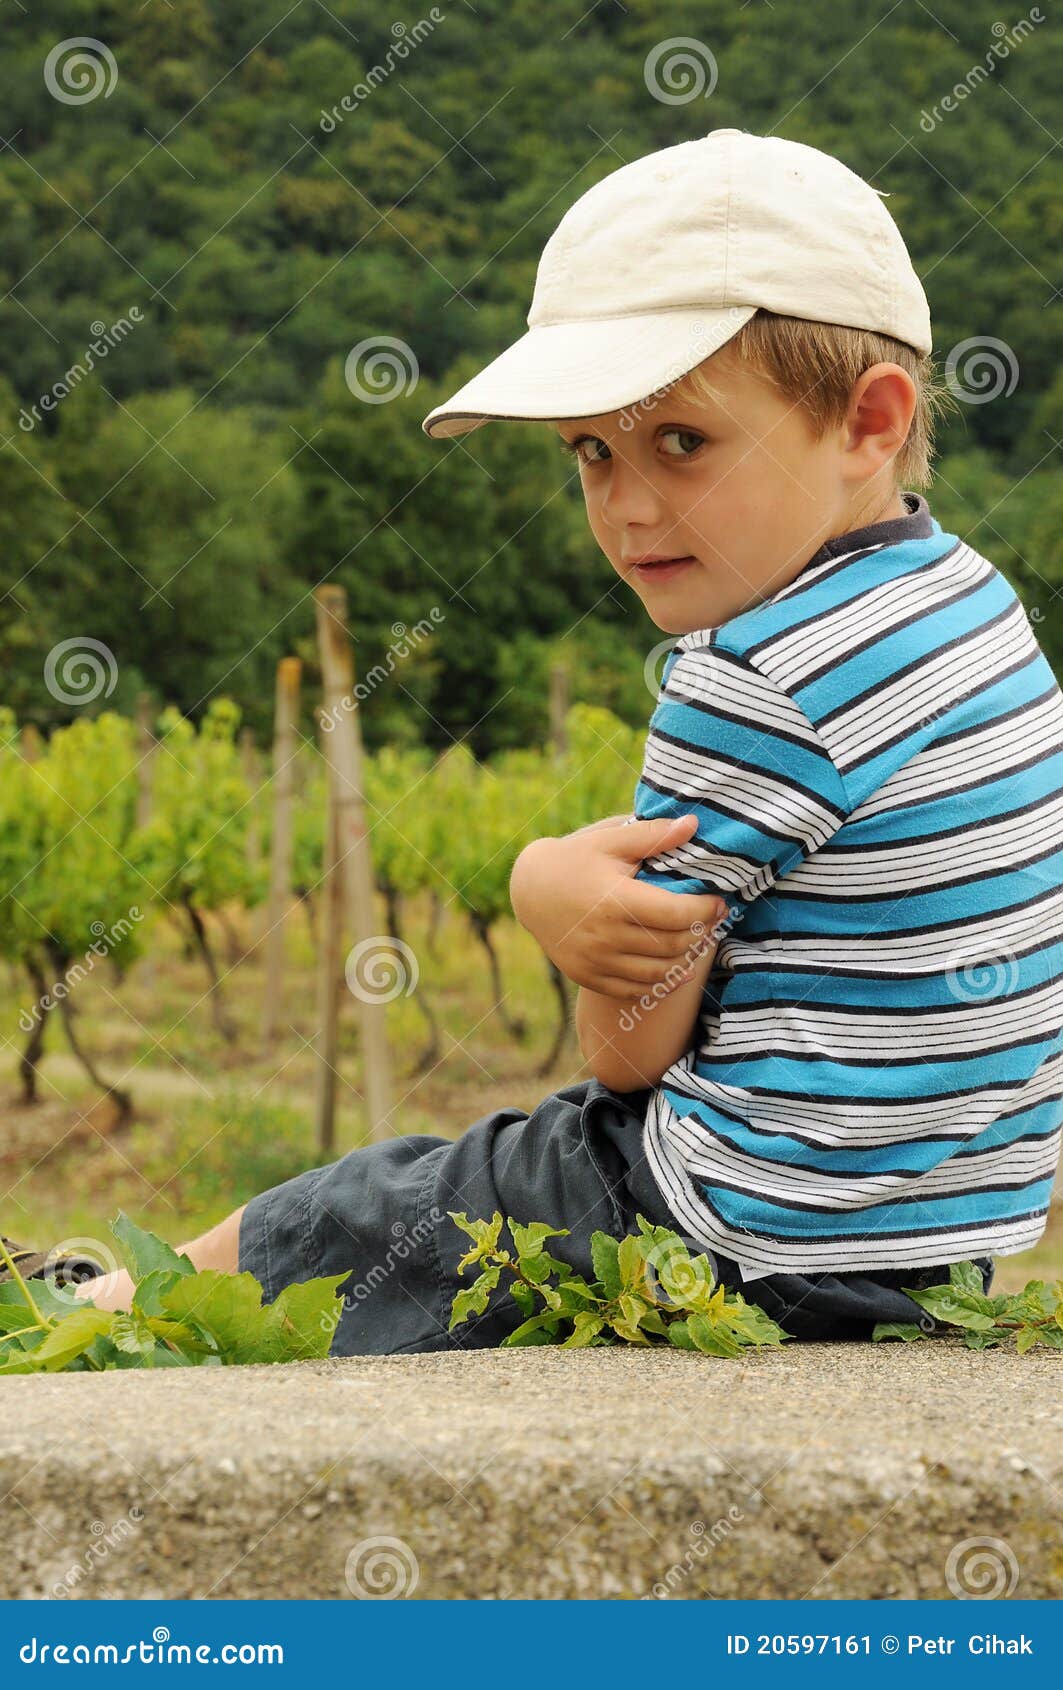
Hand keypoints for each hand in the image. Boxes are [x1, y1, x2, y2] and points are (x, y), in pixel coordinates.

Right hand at [511, 814, 728, 998]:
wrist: (530, 890)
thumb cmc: (575, 859)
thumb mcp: (610, 840)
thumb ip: (652, 835)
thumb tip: (693, 824)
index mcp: (613, 900)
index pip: (676, 914)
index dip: (706, 910)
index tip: (719, 901)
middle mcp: (604, 936)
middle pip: (672, 946)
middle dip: (702, 933)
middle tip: (715, 920)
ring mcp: (596, 961)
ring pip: (659, 973)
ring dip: (687, 960)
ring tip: (699, 941)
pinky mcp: (589, 977)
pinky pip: (635, 990)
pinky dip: (661, 983)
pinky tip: (676, 968)